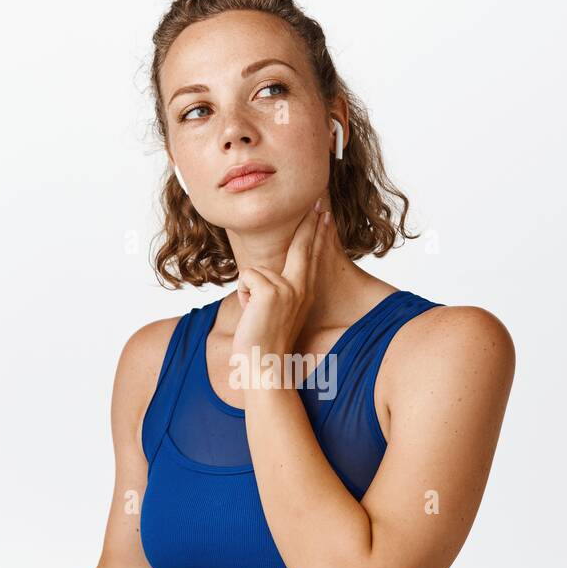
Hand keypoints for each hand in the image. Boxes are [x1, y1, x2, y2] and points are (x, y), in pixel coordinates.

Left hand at [231, 194, 334, 389]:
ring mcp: (288, 289)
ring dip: (248, 292)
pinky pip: (247, 278)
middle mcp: (301, 289)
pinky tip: (250, 315)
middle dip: (310, 223)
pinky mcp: (271, 292)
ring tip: (254, 315)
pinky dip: (243, 296)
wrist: (264, 365)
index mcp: (304, 294)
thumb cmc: (263, 344)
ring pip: (257, 271)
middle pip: (303, 247)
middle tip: (319, 202)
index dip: (317, 234)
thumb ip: (274, 292)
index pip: (310, 256)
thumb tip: (262, 276)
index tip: (324, 215)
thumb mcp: (274, 313)